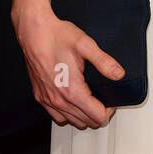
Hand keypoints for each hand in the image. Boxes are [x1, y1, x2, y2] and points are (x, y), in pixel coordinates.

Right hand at [13, 8, 123, 128]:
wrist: (34, 32)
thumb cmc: (56, 36)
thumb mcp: (86, 45)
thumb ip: (104, 62)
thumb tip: (118, 74)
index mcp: (72, 90)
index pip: (97, 116)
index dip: (108, 111)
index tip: (110, 102)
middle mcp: (58, 99)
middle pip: (86, 122)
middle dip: (98, 113)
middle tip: (102, 99)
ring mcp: (47, 99)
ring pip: (71, 122)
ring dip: (83, 116)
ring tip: (89, 101)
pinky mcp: (39, 96)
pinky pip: (56, 116)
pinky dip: (67, 114)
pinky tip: (72, 102)